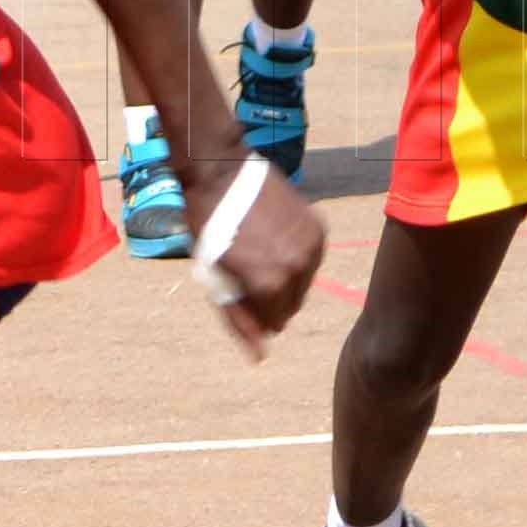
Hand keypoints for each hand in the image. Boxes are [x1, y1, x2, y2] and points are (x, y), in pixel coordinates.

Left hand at [179, 153, 326, 360]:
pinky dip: (296, 256)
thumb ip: (236, 316)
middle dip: (270, 298)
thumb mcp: (214, 275)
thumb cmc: (208, 225)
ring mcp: (312, 246)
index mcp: (271, 285)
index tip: (240, 292)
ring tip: (259, 253)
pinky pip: (311, 257)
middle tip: (246, 271)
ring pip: (304, 282)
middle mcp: (298, 268)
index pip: (274, 322)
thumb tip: (259, 356)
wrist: (221, 171)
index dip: (253, 312)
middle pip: (291, 305)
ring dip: (285, 277)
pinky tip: (274, 238)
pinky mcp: (318, 226)